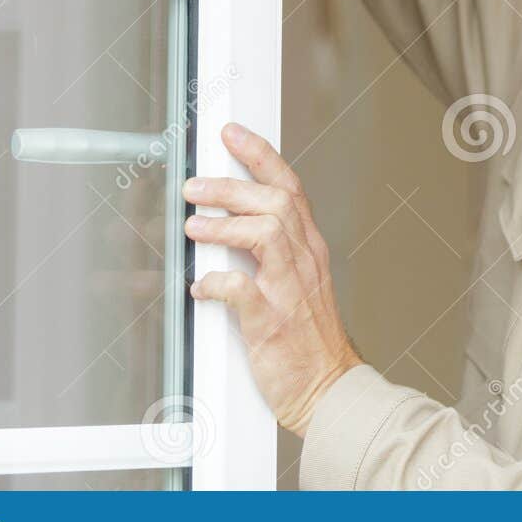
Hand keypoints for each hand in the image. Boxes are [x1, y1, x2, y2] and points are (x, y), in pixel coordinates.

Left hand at [184, 122, 361, 436]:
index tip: (232, 135)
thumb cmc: (307, 336)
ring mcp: (290, 291)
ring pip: (267, 234)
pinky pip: (244, 291)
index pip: (289, 187)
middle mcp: (303, 262)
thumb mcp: (296, 281)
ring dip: (224, 225)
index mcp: (309, 249)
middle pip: (275, 203)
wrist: (328, 385)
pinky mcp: (272, 323)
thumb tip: (225, 221)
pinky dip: (218, 283)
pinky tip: (200, 286)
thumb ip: (269, 249)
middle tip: (194, 186)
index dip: (259, 156)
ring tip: (193, 226)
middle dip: (231, 187)